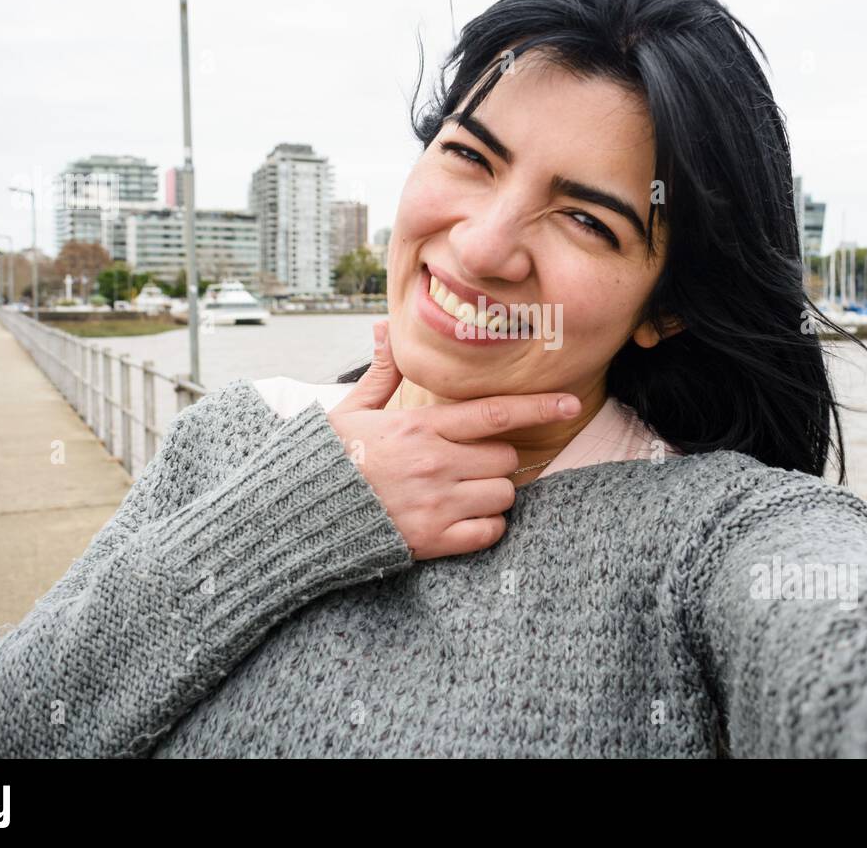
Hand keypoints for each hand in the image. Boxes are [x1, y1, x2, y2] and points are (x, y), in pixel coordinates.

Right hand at [327, 319, 581, 559]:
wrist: (297, 515)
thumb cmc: (328, 459)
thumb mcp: (351, 409)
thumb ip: (382, 372)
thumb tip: (383, 327)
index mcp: (421, 426)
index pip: (496, 413)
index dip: (539, 407)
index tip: (569, 402)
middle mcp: (435, 463)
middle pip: (504, 457)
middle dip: (494, 459)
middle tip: (464, 463)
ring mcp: (437, 503)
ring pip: (503, 495)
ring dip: (491, 494)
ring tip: (458, 493)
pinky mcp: (434, 540)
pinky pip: (490, 532)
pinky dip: (484, 527)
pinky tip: (459, 521)